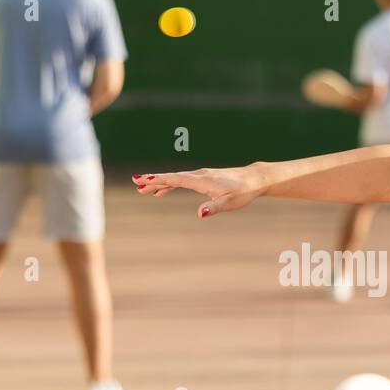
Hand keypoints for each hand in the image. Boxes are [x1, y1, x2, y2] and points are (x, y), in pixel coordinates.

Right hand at [131, 165, 266, 217]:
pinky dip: (170, 185)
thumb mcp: (230, 203)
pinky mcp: (203, 179)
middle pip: (172, 177)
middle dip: (153, 180)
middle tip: (136, 183)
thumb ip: (214, 207)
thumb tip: (200, 214)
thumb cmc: (243, 192)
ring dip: (159, 183)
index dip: (160, 180)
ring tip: (143, 189)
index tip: (144, 180)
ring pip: (175, 178)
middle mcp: (199, 175)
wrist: (254, 179)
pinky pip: (182, 181)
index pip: (177, 179)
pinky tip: (162, 192)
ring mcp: (200, 176)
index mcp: (202, 180)